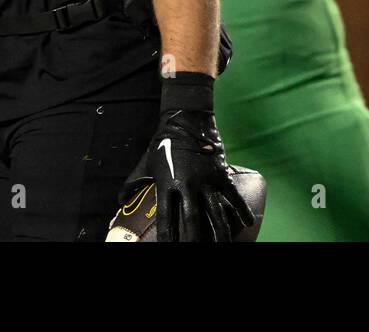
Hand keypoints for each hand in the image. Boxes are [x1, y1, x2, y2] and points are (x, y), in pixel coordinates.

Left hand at [118, 73, 253, 241]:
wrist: (186, 119)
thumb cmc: (163, 142)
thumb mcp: (145, 164)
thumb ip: (132, 184)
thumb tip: (120, 201)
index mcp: (167, 184)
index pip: (167, 219)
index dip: (168, 237)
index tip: (170, 248)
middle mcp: (187, 185)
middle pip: (192, 221)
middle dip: (194, 239)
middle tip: (195, 249)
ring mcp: (206, 179)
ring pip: (216, 213)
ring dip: (220, 232)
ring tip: (222, 244)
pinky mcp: (221, 173)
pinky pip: (234, 195)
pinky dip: (242, 209)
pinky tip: (248, 222)